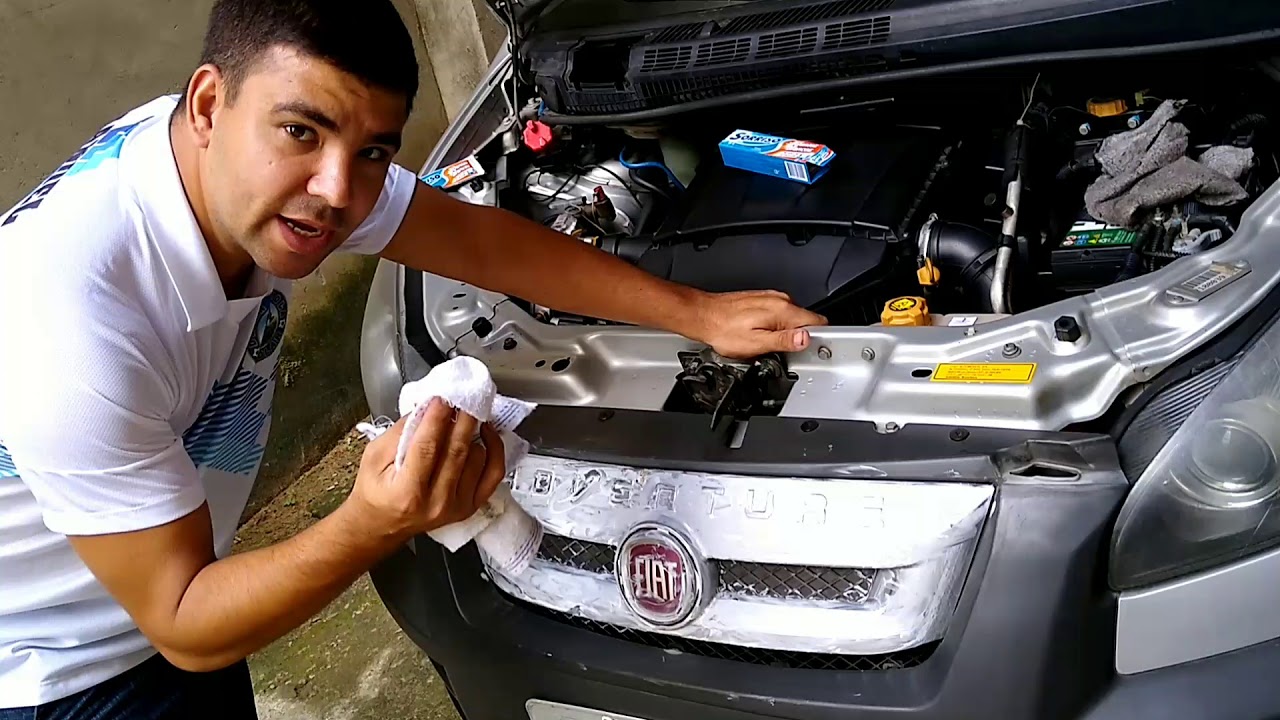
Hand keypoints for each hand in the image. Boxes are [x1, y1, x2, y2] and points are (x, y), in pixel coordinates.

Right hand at [346, 398, 505, 540]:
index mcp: (407, 493)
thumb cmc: (375, 491)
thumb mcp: (373, 457)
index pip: (427, 447)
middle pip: (456, 451)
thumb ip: (400, 432)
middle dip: (462, 418)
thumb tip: (427, 408)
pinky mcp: (470, 505)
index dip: (437, 419)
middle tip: (464, 396)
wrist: (382, 524)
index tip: (442, 397)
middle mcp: (436, 502)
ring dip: (474, 431)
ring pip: (476, 458)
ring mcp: (457, 506)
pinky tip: (486, 432)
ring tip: (466, 414)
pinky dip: (494, 449)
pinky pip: (493, 473)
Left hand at [688, 290, 827, 358]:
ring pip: (791, 319)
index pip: (818, 322)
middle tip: (777, 349)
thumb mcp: (757, 343)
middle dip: (797, 338)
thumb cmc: (724, 330)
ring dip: (783, 332)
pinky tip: (757, 333)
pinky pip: (778, 315)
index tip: (806, 349)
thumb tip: (805, 339)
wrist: (704, 316)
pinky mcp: (763, 300)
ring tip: (763, 341)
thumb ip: (784, 341)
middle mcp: (780, 300)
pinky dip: (773, 326)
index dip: (816, 339)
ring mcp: (771, 298)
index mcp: (783, 309)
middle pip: (805, 322)